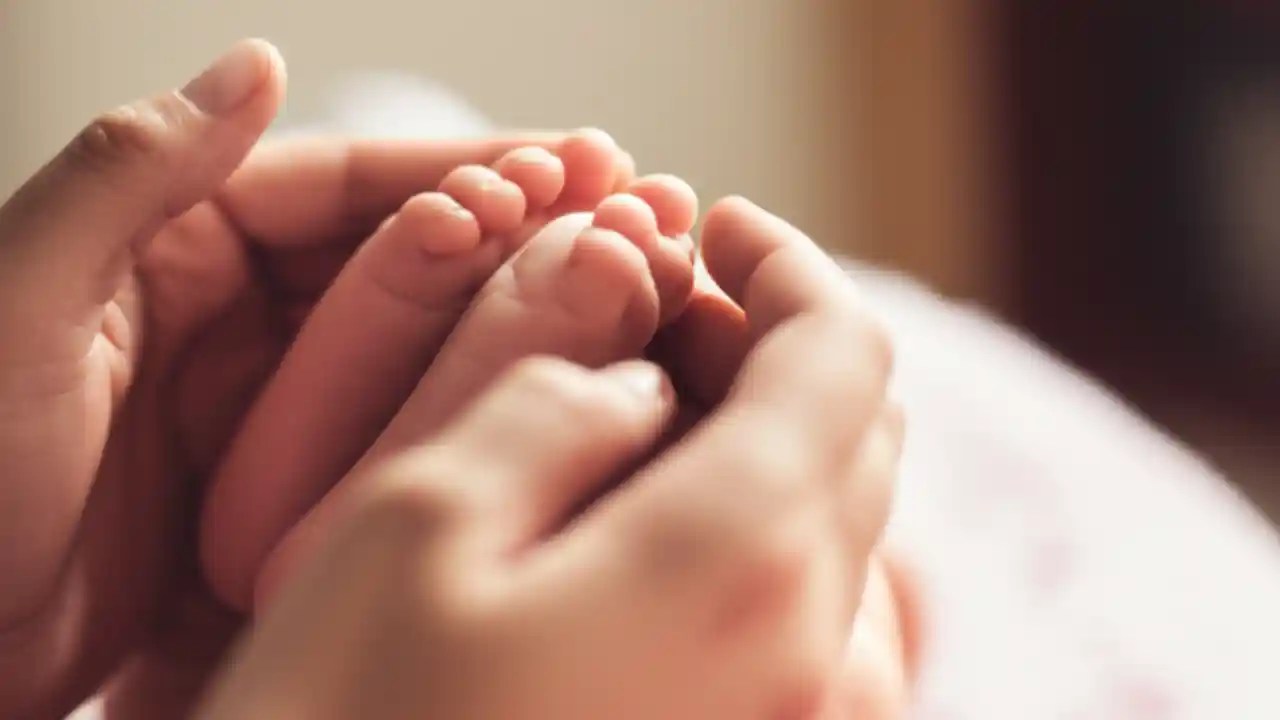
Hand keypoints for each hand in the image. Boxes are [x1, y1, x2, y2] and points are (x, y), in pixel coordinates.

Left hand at [0, 39, 591, 718]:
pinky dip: (479, 418)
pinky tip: (562, 400)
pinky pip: (401, 445)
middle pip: (408, 263)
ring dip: (522, 322)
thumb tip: (258, 65)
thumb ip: (128, 174)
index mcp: (177, 249)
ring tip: (634, 296)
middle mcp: (241, 321)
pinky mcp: (294, 500)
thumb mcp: (15, 303)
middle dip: (526, 236)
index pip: (347, 184)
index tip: (576, 163)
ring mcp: (277, 415)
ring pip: (420, 353)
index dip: (465, 164)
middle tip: (639, 220)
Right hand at [194, 197, 905, 719]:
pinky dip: (755, 523)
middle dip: (771, 340)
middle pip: (857, 429)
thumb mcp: (413, 523)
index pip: (839, 350)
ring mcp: (805, 716)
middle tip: (660, 306)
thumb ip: (547, 407)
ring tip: (644, 405)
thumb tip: (633, 385)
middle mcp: (813, 645)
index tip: (717, 225)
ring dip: (764, 431)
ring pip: (836, 517)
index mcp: (739, 555)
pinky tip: (649, 521)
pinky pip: (806, 604)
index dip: (786, 262)